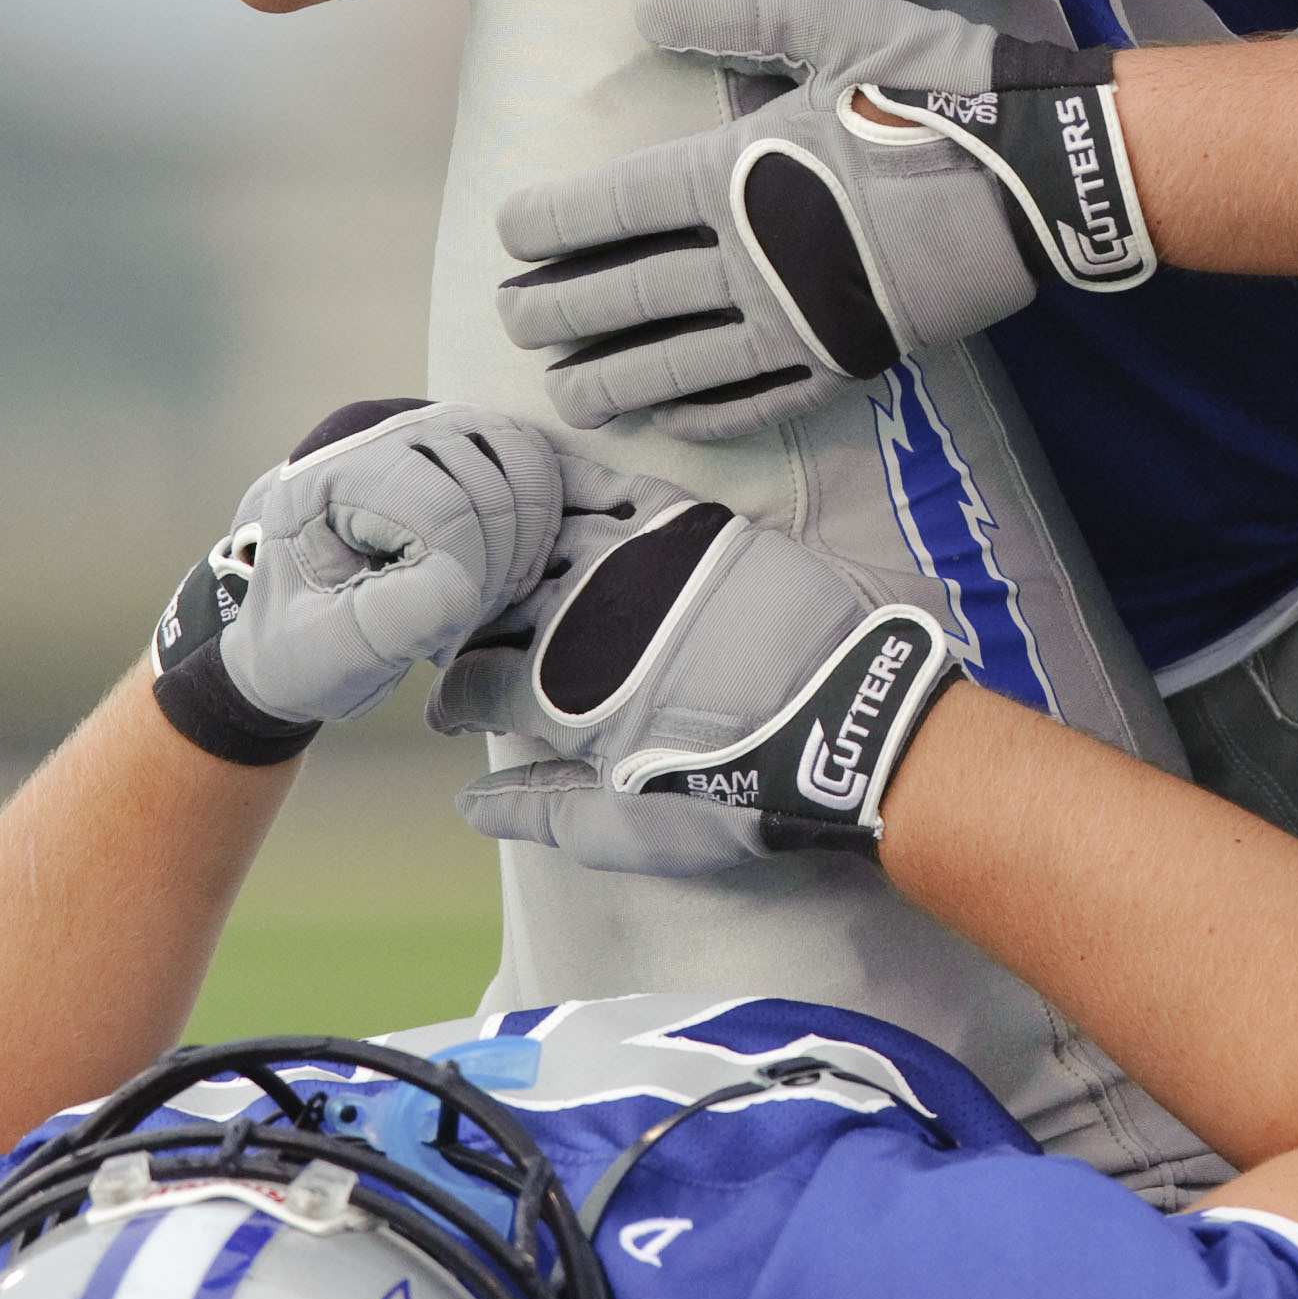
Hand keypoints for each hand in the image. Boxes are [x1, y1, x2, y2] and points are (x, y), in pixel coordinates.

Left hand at [149, 401, 584, 755]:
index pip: (444, 511)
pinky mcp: (463, 438)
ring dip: (531, 536)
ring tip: (494, 593)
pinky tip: (555, 548)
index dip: (470, 581)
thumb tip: (465, 584)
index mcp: (325, 477)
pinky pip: (535, 451)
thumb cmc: (302, 651)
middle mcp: (373, 431)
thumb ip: (389, 621)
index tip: (444, 635)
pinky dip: (557, 500)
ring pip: (524, 458)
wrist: (292, 627)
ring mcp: (422, 426)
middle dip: (500, 566)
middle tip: (471, 620)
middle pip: (491, 482)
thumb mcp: (326, 655)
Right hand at [446, 482, 962, 862]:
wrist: (845, 731)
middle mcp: (585, 613)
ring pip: (542, 530)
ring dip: (505, 538)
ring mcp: (639, 560)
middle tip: (464, 624)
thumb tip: (469, 803)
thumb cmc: (736, 795)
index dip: (454, 700)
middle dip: (469, 616)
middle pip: (498, 600)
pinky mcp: (693, 526)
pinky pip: (617, 485)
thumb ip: (538, 811)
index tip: (453, 713)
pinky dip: (574, 477)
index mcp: (560, 692)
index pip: (475, 683)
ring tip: (486, 542)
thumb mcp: (626, 828)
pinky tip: (547, 470)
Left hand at [492, 0, 1155, 435]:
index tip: (512, 236)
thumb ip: (735, 15)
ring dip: (616, 377)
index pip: (615, 206)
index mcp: (738, 171)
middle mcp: (753, 256)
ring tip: (563, 392)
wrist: (1043, 169)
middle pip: (630, 293)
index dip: (554, 224)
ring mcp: (800, 318)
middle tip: (509, 320)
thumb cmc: (936, 85)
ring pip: (682, 362)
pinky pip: (761, 401)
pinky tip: (669, 422)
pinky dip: (708, 415)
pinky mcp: (850, 357)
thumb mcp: (833, 22)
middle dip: (561, 309)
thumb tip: (644, 13)